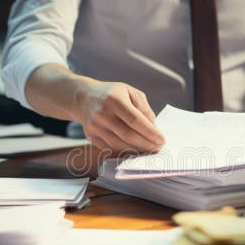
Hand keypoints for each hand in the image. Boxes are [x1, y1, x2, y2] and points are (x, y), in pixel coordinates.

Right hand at [25, 64, 164, 153]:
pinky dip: (125, 151)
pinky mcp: (91, 136)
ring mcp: (95, 126)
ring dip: (137, 150)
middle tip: (158, 148)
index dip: (150, 132)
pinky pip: (111, 148)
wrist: (83, 97)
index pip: (135, 120)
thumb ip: (144, 108)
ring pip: (120, 145)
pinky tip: (135, 150)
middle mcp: (102, 114)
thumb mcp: (130, 92)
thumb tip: (153, 127)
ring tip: (149, 150)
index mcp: (114, 100)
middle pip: (128, 135)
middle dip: (146, 144)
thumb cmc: (111, 94)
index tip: (162, 140)